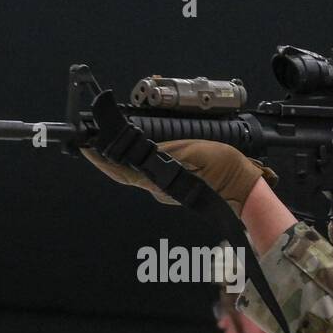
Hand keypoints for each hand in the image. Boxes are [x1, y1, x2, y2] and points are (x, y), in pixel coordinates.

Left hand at [82, 139, 276, 214]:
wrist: (244, 189)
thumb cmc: (226, 170)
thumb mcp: (197, 152)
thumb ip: (170, 152)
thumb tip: (146, 150)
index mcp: (162, 183)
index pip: (123, 172)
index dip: (102, 161)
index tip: (87, 149)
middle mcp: (159, 190)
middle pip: (124, 173)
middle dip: (105, 159)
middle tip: (89, 143)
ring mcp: (164, 190)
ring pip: (135, 173)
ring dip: (120, 159)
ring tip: (106, 143)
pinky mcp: (171, 187)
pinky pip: (149, 172)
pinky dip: (137, 161)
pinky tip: (133, 151)